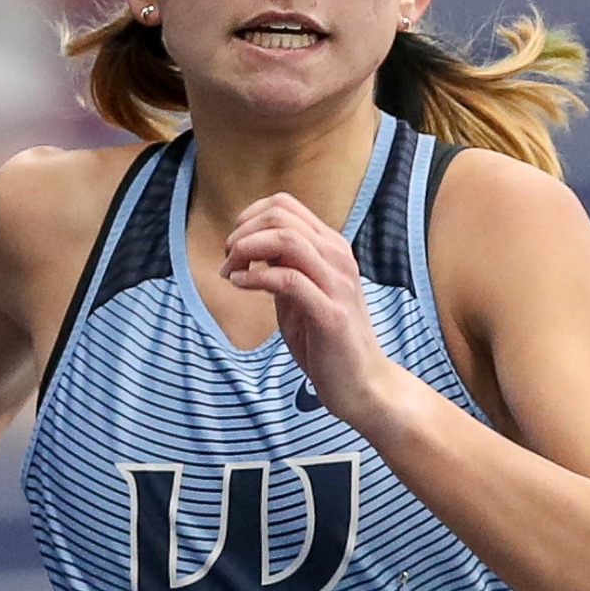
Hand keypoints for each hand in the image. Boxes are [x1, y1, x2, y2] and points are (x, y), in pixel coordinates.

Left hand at [221, 191, 414, 433]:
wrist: (362, 384)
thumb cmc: (327, 341)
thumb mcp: (299, 295)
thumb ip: (281, 268)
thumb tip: (249, 247)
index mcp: (331, 248)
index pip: (285, 206)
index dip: (250, 217)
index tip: (234, 246)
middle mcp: (338, 258)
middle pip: (281, 216)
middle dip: (243, 232)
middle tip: (227, 260)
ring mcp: (337, 283)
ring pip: (286, 239)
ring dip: (247, 250)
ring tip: (231, 272)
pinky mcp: (331, 313)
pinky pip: (287, 279)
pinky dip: (255, 277)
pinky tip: (240, 285)